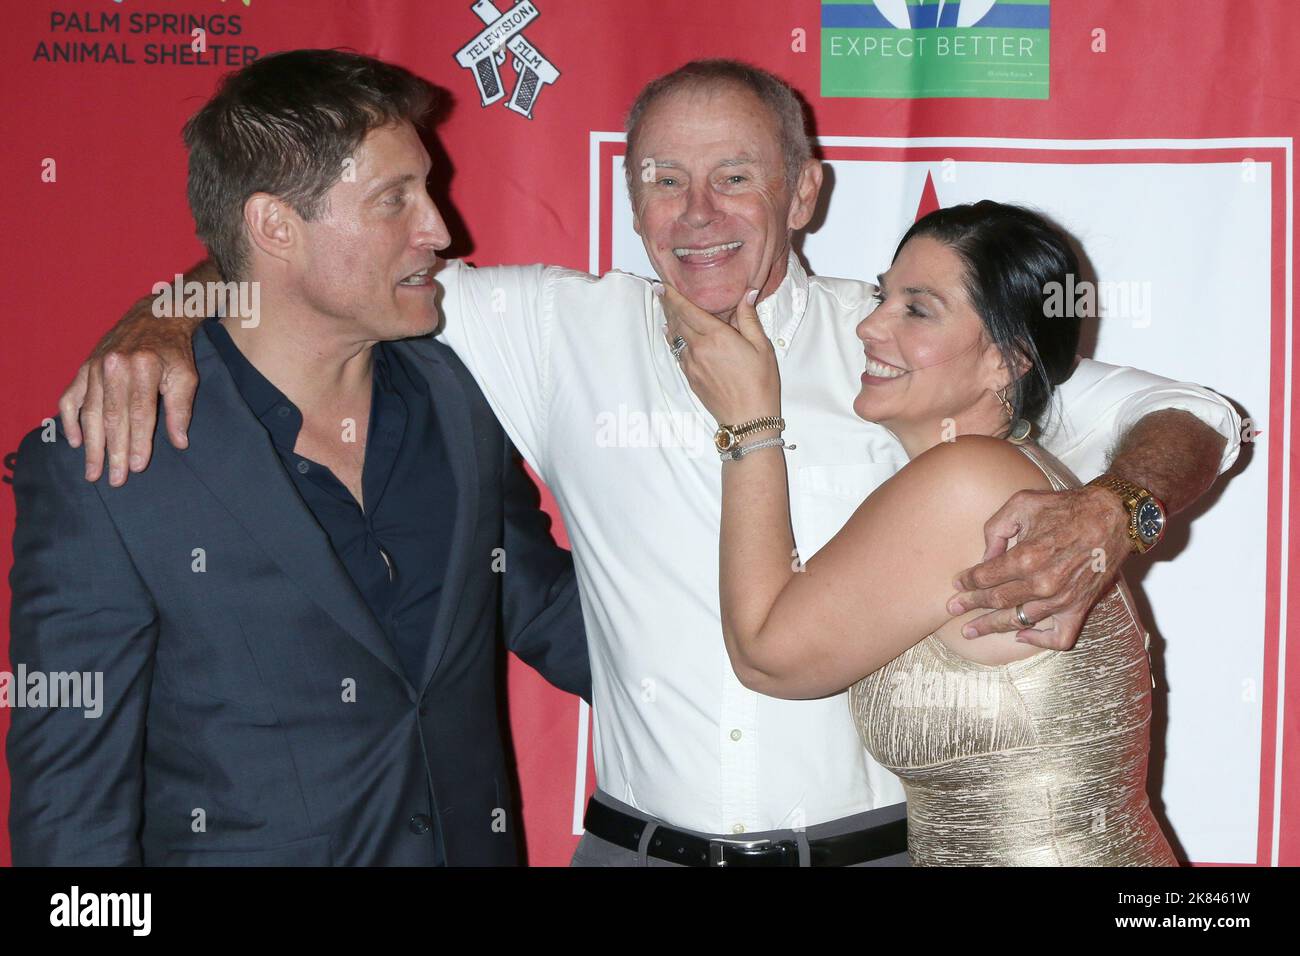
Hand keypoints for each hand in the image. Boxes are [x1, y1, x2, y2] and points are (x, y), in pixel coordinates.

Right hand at [59, 299, 199, 485]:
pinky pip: (71, 398)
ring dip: (91, 445)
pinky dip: (70, 421)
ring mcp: (95, 366)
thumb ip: (181, 409)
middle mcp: (116, 366)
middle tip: (114, 479)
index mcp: (144, 367)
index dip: (138, 442)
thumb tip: (179, 443)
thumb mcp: (187, 376)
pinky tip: (76, 443)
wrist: (153, 318)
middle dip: (113, 452)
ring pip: (91, 412)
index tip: (137, 467)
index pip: (140, 413)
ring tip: (93, 471)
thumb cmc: (173, 352)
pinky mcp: (84, 367)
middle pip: (113, 417)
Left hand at [658, 283, 779, 425]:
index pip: (687, 311)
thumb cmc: (760, 383)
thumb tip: (747, 294)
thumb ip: (749, 318)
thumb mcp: (762, 347)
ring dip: (670, 322)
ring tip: (666, 309)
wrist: (748, 420)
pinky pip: (677, 353)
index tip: (661, 285)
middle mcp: (698, 349)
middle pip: (676, 321)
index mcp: (716, 337)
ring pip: (674, 337)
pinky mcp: (690, 377)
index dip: (672, 296)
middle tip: (660, 292)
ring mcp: (691, 365)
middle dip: (668, 305)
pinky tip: (673, 334)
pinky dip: (674, 340)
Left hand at [945, 485, 1131, 649]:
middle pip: (996, 601)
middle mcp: (1042, 583)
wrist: (1113, 516)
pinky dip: (1039, 642)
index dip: (967, 581)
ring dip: (991, 626)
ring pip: (1018, 621)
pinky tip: (1021, 636)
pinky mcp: (1080, 608)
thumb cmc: (1066, 507)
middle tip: (951, 609)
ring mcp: (1062, 600)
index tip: (957, 583)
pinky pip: (1059, 638)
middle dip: (970, 605)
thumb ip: (996, 528)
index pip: (985, 577)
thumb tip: (985, 556)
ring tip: (971, 631)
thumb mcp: (1023, 503)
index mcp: (1026, 556)